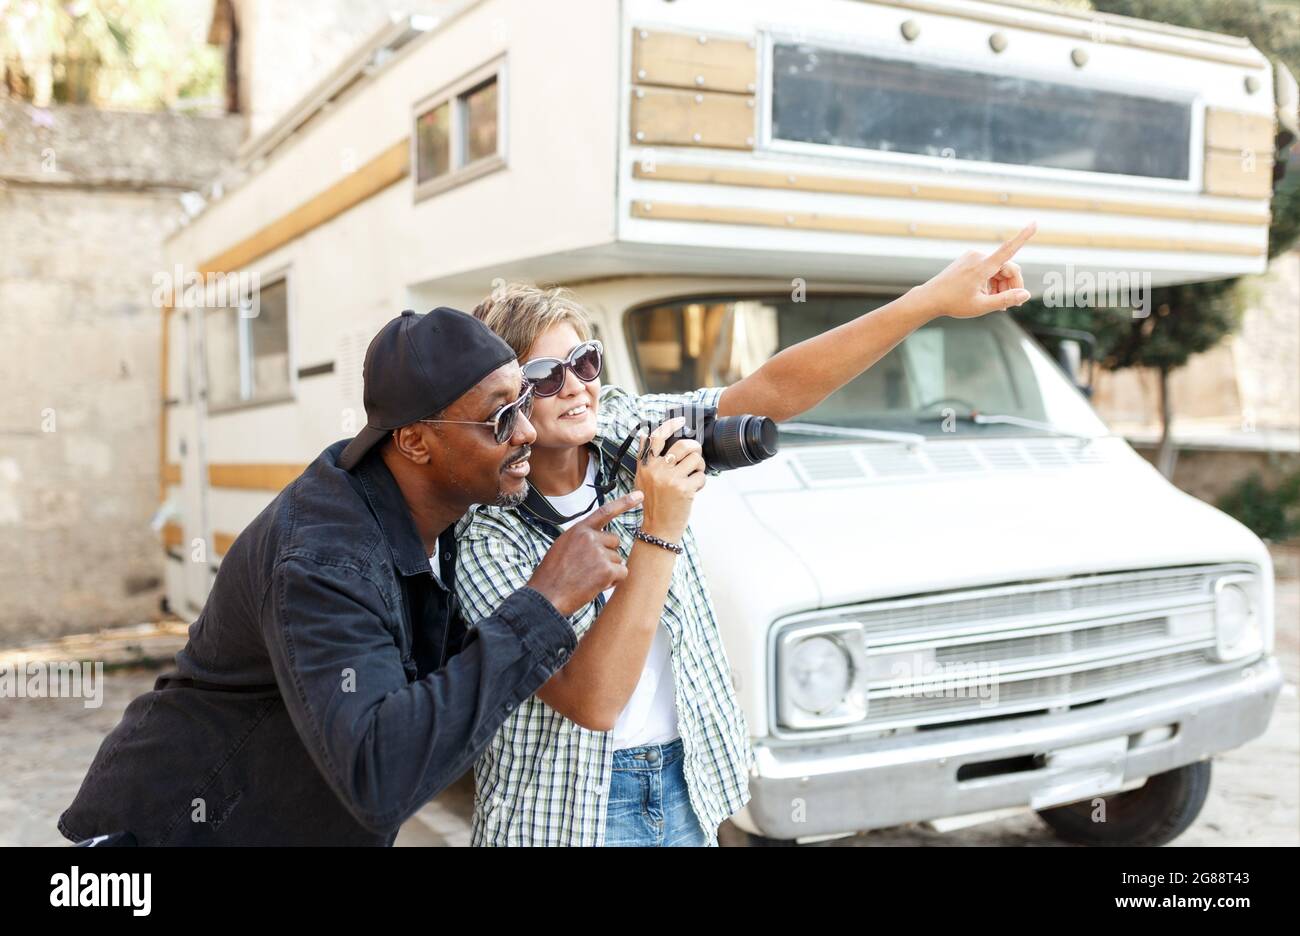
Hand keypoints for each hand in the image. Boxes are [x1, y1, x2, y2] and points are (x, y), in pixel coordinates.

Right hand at [526, 491, 642, 616]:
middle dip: (608, 555)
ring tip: (587, 579)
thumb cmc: (552, 577)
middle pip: (615, 542)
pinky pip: (622, 573)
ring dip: (608, 571)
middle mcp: (590, 537)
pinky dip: (613, 582)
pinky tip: (596, 586)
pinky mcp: (606, 569)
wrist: (546, 597)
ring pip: (618, 559)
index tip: (640, 495)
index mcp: (578, 530)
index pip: (605, 512)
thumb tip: (600, 543)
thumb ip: (581, 540)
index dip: (624, 502)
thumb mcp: (562, 548)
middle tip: (589, 569)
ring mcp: (599, 552)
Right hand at [635, 416, 706, 542]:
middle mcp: (656, 470)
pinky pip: (701, 476)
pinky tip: (694, 490)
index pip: (657, 437)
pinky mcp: (684, 489)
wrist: (658, 528)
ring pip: (695, 459)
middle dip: (695, 448)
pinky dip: (701, 482)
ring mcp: (671, 479)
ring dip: (699, 467)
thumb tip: (646, 434)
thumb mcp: (642, 479)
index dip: (670, 425)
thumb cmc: (653, 503)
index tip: (681, 421)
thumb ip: (645, 458)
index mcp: (646, 465)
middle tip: (696, 454)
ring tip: (694, 475)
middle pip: (683, 445)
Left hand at [912, 222, 1036, 319]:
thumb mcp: (981, 306)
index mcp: (982, 266)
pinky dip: (992, 282)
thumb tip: (1026, 294)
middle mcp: (978, 257)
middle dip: (1011, 286)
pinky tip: (987, 296)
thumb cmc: (953, 303)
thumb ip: (1006, 300)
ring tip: (996, 304)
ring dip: (1001, 286)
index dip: (1023, 236)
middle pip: (1007, 268)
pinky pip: (988, 269)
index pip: (1008, 249)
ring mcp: (973, 257)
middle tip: (1010, 306)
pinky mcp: (969, 259)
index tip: (1035, 223)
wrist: (930, 298)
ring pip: (998, 270)